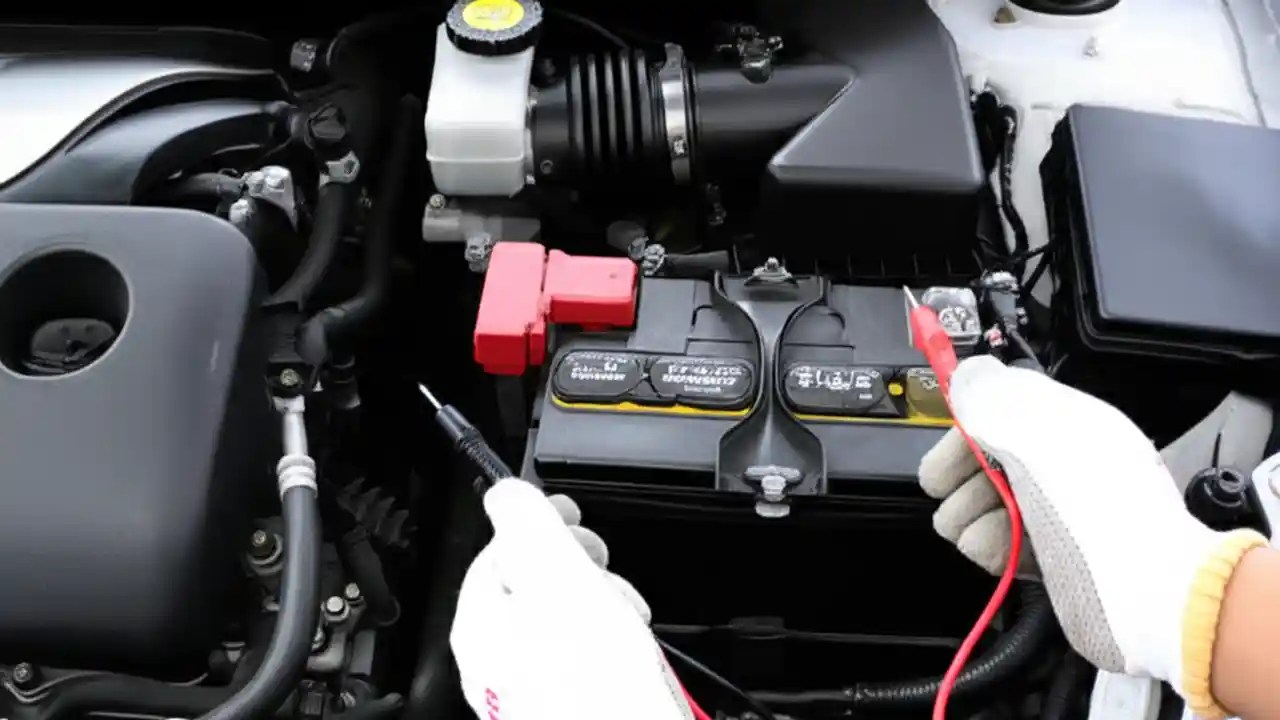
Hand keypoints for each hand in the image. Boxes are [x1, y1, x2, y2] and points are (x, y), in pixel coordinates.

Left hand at [450, 479, 690, 719]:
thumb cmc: (596, 685)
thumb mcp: (560, 576)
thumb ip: (528, 524)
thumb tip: (504, 492)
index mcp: (479, 625)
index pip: (498, 548)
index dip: (541, 525)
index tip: (572, 515)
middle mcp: (493, 662)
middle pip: (531, 584)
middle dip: (575, 568)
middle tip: (602, 569)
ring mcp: (526, 688)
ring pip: (560, 617)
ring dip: (597, 603)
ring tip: (623, 618)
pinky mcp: (560, 706)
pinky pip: (578, 654)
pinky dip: (605, 641)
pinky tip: (627, 650)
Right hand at [918, 357, 1265, 712]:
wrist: (1144, 590)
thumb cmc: (1098, 508)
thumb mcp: (1040, 435)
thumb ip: (994, 397)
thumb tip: (967, 371)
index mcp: (1060, 422)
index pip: (992, 407)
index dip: (967, 422)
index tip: (956, 441)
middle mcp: (1050, 462)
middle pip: (971, 459)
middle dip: (962, 476)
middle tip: (974, 489)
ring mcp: (1044, 510)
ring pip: (971, 504)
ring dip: (972, 516)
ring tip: (1000, 525)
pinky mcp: (1036, 554)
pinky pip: (988, 545)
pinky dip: (990, 548)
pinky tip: (1009, 550)